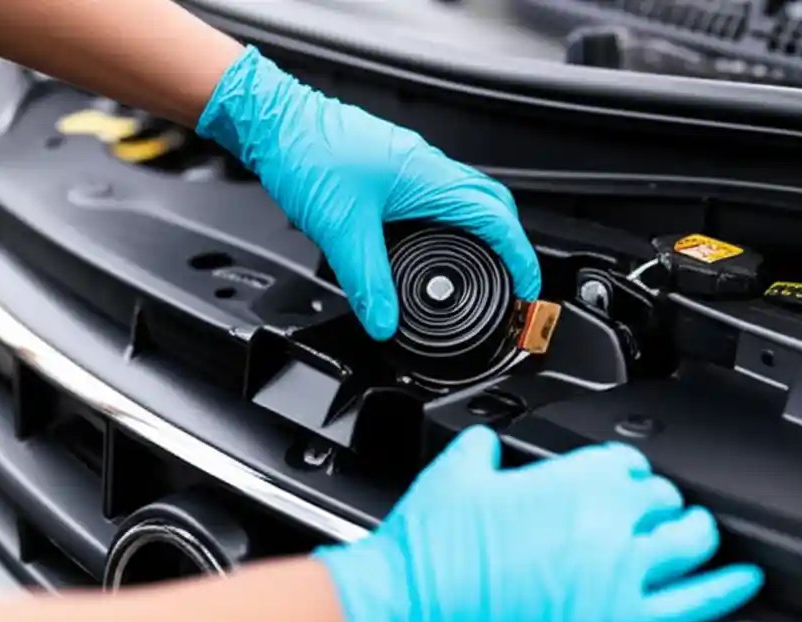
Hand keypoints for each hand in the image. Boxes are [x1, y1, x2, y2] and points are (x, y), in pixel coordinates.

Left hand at [196, 47, 540, 339]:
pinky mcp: (393, 167)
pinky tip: (430, 242)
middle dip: (510, 244)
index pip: (497, 220)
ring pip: (468, 196)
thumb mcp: (340, 230)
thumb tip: (384, 321)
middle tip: (512, 278)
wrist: (271, 120)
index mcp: (429, 179)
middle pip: (494, 205)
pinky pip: (441, 194)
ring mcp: (412, 164)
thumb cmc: (305, 153)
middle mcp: (428, 167)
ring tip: (480, 265)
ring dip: (482, 230)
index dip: (520, 257)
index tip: (529, 286)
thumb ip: (367, 283)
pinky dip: (451, 221)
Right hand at [314, 426, 763, 621]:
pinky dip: (728, 589)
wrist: (409, 614)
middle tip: (650, 518)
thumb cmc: (427, 551)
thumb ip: (485, 448)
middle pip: (665, 498)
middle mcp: (606, 518)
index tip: (621, 486)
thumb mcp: (455, 472)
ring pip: (691, 540)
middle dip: (660, 505)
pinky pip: (696, 602)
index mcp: (573, 476)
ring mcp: (619, 573)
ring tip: (698, 539)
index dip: (626, 475)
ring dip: (697, 534)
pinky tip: (745, 581)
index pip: (630, 463)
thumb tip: (489, 440)